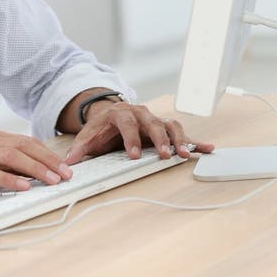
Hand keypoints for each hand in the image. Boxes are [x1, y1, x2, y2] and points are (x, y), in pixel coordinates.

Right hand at [0, 128, 73, 197]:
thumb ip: (2, 160)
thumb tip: (30, 171)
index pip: (27, 141)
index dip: (48, 153)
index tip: (65, 166)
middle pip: (24, 146)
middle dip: (48, 160)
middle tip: (66, 174)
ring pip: (13, 157)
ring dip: (36, 169)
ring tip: (52, 180)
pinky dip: (10, 179)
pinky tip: (24, 186)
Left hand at [64, 101, 214, 165]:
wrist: (111, 114)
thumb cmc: (102, 127)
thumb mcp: (88, 135)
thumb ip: (79, 148)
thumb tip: (68, 163)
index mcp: (120, 113)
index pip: (126, 123)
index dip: (131, 138)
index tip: (133, 155)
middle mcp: (140, 113)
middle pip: (152, 122)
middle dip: (159, 139)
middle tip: (164, 155)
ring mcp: (154, 120)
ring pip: (169, 125)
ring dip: (179, 139)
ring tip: (185, 154)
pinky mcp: (165, 129)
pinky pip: (182, 132)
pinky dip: (195, 141)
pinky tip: (207, 148)